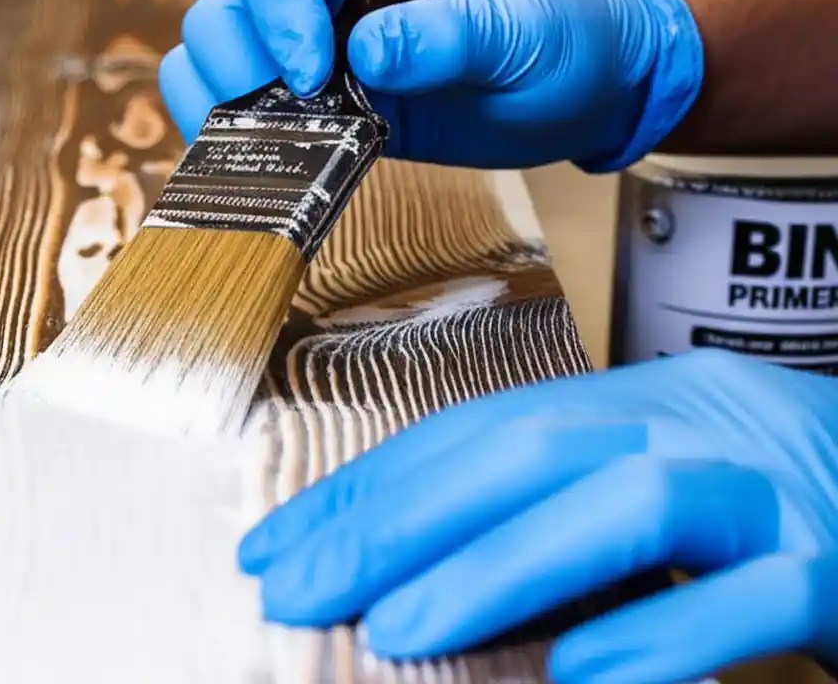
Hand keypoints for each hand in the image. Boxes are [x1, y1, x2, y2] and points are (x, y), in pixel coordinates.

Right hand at [159, 0, 703, 170]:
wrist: (578, 96)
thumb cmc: (561, 43)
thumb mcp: (521, 35)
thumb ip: (447, 37)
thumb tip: (369, 50)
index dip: (281, 1)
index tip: (313, 67)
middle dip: (242, 53)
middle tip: (288, 109)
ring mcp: (320, 36)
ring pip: (221, 41)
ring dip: (221, 90)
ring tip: (261, 135)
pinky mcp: (317, 96)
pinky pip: (237, 97)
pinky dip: (219, 121)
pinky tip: (242, 149)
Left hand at [237, 349, 837, 681]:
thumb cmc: (768, 504)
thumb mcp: (653, 480)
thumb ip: (551, 512)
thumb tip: (408, 572)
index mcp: (638, 403)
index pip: (478, 432)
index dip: (371, 485)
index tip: (279, 543)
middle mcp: (697, 426)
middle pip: (529, 451)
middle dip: (399, 520)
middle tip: (301, 587)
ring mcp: (772, 492)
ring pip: (628, 507)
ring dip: (499, 570)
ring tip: (400, 632)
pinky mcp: (837, 567)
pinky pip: (748, 599)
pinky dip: (659, 636)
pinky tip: (575, 678)